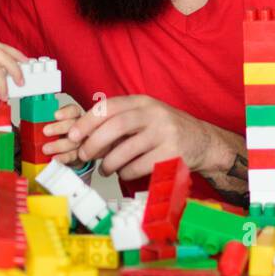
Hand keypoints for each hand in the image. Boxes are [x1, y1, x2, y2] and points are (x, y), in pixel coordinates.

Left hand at [40, 103, 85, 164]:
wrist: (61, 156)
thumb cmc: (52, 139)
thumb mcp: (45, 128)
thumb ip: (40, 124)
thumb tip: (26, 124)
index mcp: (71, 118)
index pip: (73, 111)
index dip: (66, 112)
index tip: (55, 115)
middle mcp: (78, 128)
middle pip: (74, 124)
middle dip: (60, 127)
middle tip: (46, 131)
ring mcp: (81, 142)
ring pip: (75, 142)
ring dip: (59, 145)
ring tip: (46, 149)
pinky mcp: (80, 155)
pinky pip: (74, 156)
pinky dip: (63, 157)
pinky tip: (55, 158)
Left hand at [65, 94, 217, 180]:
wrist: (202, 142)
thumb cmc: (165, 130)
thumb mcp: (144, 116)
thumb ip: (118, 122)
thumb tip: (82, 137)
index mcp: (142, 102)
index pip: (109, 106)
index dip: (87, 121)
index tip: (72, 135)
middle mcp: (154, 114)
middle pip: (116, 125)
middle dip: (94, 143)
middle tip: (84, 155)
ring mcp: (164, 134)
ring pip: (126, 150)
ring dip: (109, 163)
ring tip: (105, 169)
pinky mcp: (171, 154)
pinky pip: (139, 167)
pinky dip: (126, 173)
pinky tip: (124, 173)